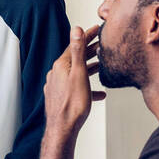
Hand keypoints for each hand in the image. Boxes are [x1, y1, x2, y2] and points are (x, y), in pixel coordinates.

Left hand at [44, 25, 104, 140]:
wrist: (63, 129)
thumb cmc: (72, 105)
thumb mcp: (79, 73)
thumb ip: (78, 51)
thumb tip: (76, 30)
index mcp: (61, 66)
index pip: (75, 45)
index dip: (87, 35)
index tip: (96, 29)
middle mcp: (56, 74)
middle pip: (75, 58)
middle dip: (90, 51)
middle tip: (101, 45)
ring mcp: (57, 86)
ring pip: (76, 73)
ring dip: (89, 68)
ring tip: (100, 65)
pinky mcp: (60, 97)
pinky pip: (75, 88)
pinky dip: (87, 87)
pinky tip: (98, 93)